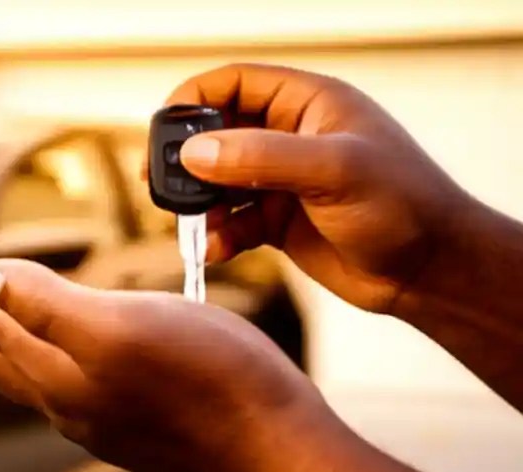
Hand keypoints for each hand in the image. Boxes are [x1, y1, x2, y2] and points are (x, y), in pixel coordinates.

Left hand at [0, 261, 331, 471]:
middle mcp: (64, 399)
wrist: (274, 453)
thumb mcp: (122, 327)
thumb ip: (44, 306)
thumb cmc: (213, 380)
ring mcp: (95, 415)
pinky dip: (26, 361)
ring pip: (16, 372)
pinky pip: (55, 386)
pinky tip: (39, 362)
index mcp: (55, 370)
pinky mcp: (127, 423)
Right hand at [166, 63, 477, 313]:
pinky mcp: (278, 220)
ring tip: (191, 223)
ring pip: (217, 181)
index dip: (193, 100)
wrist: (429, 270)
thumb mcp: (331, 172)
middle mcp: (290, 136)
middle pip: (216, 132)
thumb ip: (260, 158)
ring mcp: (281, 179)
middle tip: (159, 183)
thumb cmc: (401, 206)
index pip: (233, 83)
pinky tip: (216, 249)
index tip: (164, 133)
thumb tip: (193, 154)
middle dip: (186, 159)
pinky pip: (230, 221)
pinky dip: (217, 235)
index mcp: (308, 103)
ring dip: (198, 203)